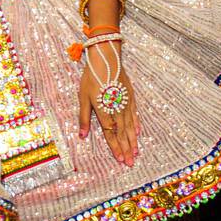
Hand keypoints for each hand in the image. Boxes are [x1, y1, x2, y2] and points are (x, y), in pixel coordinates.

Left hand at [78, 40, 140, 165]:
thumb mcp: (83, 97)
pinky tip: (138, 132)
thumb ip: (84, 118)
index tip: (120, 160)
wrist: (107, 58)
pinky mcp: (130, 96)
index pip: (110, 134)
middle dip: (127, 149)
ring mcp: (125, 103)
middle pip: (123, 133)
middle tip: (131, 162)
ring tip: (136, 152)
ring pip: (130, 125)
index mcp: (104, 111)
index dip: (116, 148)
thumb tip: (82, 136)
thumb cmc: (91, 77)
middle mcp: (117, 109)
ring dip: (133, 140)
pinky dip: (136, 124)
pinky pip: (134, 113)